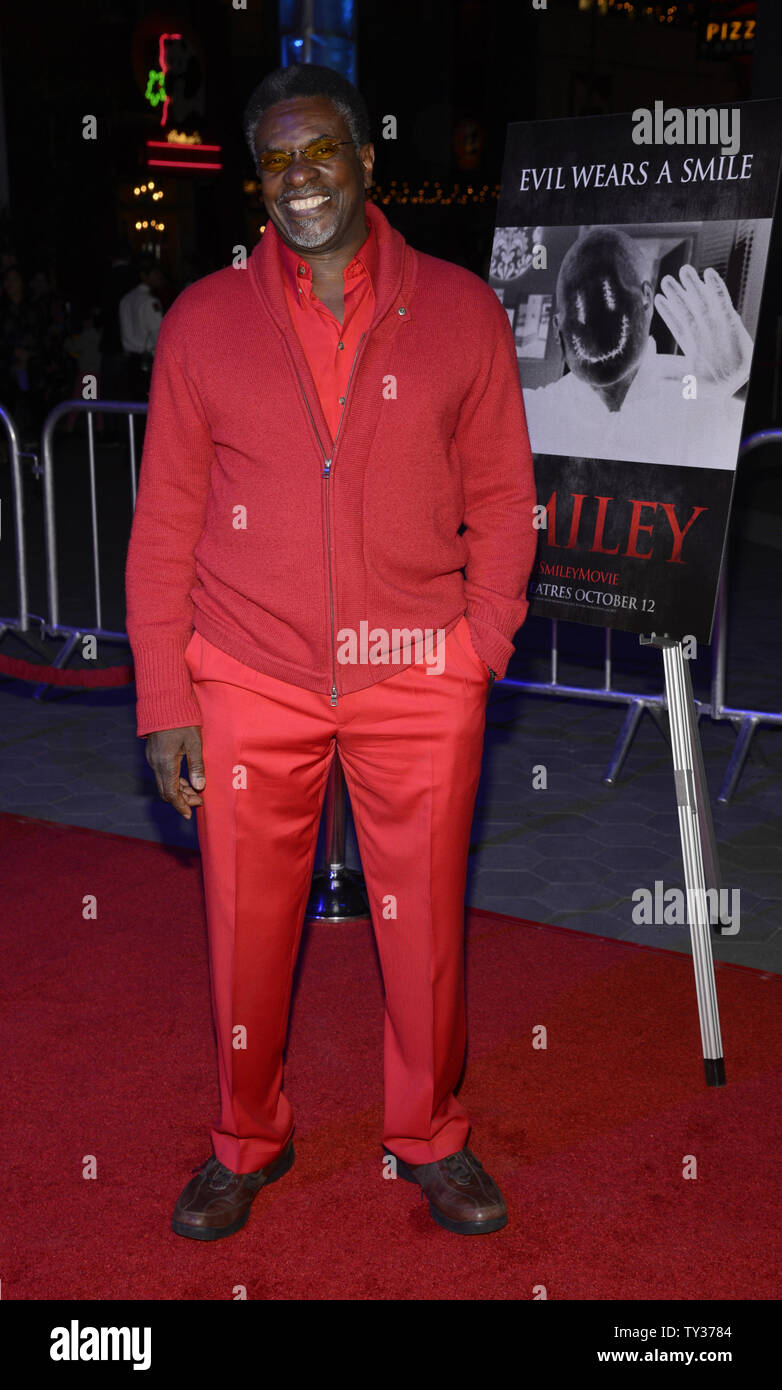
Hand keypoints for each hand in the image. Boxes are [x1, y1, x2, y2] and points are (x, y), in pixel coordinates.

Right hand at [145, 725, 204, 818]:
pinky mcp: (153, 754)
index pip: (171, 793)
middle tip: (198, 801)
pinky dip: (173, 781)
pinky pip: (161, 774)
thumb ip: (197, 766)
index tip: (190, 814)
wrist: (164, 701)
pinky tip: (186, 780)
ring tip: (195, 791)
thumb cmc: (182, 720)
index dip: (181, 805)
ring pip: (163, 783)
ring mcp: (152, 759)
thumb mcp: (194, 743)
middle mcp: (156, 763)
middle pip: (166, 791)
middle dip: (182, 800)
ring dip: (178, 790)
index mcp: (166, 763)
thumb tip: (199, 787)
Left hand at [654, 264, 752, 395]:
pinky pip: (722, 300)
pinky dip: (716, 286)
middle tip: (667, 279)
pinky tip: (709, 273)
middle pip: (687, 308)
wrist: (737, 386)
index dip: (666, 311)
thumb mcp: (689, 385)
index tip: (657, 298)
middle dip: (676, 294)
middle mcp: (701, 331)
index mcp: (690, 343)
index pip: (675, 323)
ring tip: (685, 270)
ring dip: (693, 286)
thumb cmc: (713, 387)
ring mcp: (715, 324)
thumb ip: (672, 380)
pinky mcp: (731, 320)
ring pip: (702, 301)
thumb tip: (656, 379)